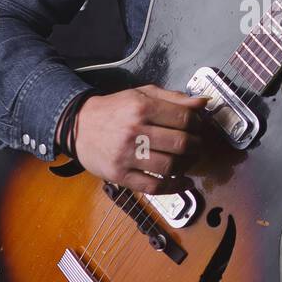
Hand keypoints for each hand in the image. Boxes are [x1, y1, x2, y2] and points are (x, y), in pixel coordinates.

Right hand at [63, 84, 210, 192]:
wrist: (78, 126)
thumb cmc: (114, 110)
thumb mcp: (141, 94)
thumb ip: (173, 98)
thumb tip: (203, 102)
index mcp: (141, 107)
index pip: (183, 118)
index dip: (198, 124)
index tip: (198, 128)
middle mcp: (134, 131)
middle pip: (180, 143)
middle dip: (197, 146)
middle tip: (198, 146)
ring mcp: (126, 155)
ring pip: (169, 166)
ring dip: (187, 166)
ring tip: (189, 162)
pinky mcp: (119, 175)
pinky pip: (153, 186)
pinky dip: (173, 187)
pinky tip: (183, 183)